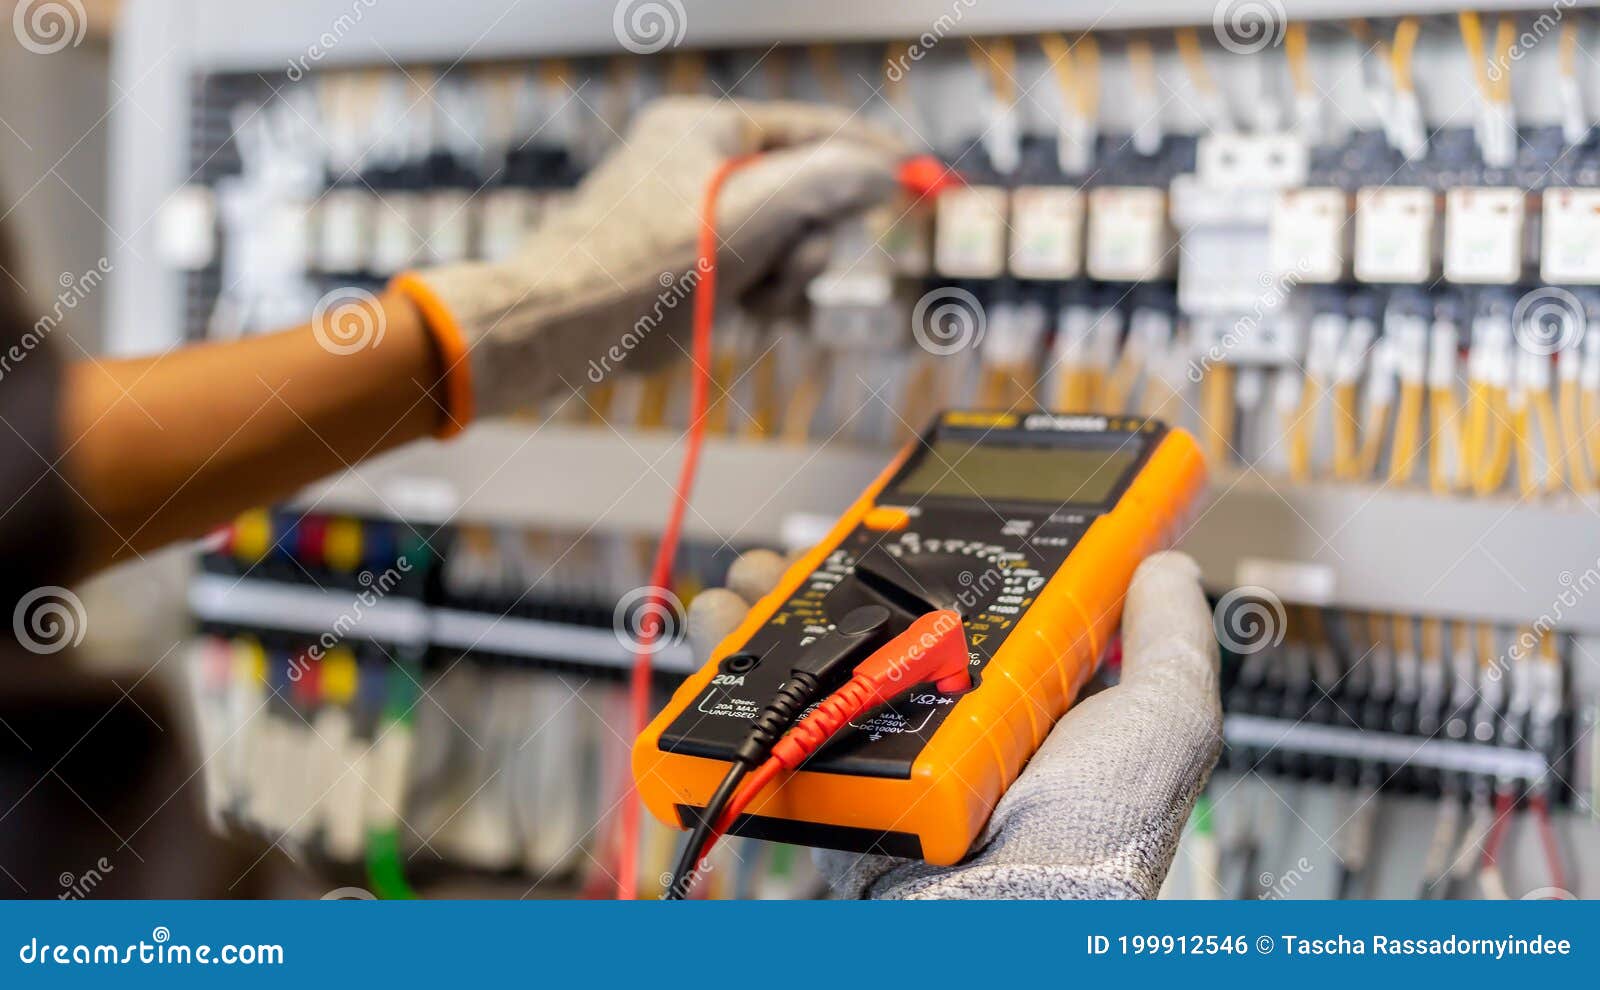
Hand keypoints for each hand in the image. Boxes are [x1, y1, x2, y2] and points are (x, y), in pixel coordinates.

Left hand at [394, 97, 904, 431]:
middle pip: (800, 189)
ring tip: (757, 298)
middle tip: (791, 267)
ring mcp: (686, 214)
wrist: (559, 328)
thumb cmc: (643, 268)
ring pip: (779, 237)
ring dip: (785, 272)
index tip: (915, 175)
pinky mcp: (680, 264)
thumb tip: (881, 170)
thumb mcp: (752, 214)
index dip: (867, 153)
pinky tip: (747, 313)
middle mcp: (694, 162)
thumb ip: (828, 181)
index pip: (810, 127)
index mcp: (704, 127)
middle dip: (808, 236)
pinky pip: (750, 268)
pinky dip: (760, 292)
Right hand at [688, 550, 1221, 899]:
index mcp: (1013, 700)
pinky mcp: (829, 776)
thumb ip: (1169, 637)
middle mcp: (942, 721)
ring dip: (769, 605)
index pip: (964, 611)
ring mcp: (881, 748)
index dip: (933, 559)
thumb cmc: (1095, 828)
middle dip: (829, 574)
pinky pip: (767, 713)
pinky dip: (728, 665)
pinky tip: (720, 618)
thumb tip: (1168, 565)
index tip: (909, 517)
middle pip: (871, 627)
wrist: (1016, 901)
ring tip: (756, 570)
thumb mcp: (1164, 717)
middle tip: (813, 541)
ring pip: (809, 661)